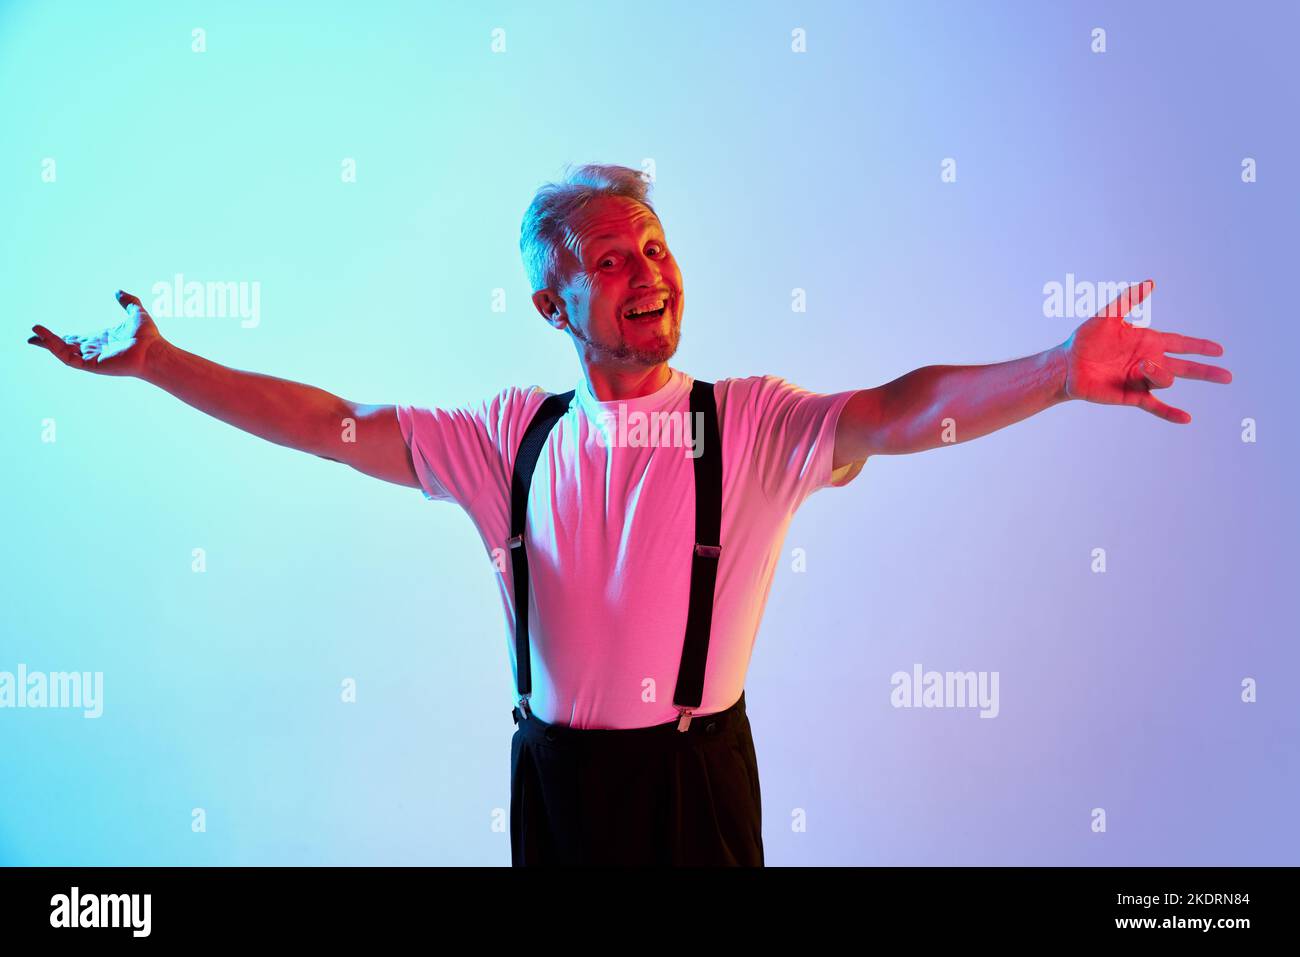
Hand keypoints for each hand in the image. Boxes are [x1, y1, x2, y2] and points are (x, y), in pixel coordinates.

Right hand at [28, 290, 167, 377]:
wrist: (153, 350)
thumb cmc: (149, 336)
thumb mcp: (136, 313)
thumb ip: (128, 301)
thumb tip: (118, 291)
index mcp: (102, 340)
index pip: (77, 340)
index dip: (62, 336)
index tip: (47, 331)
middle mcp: (95, 350)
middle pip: (67, 347)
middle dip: (48, 342)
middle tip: (32, 337)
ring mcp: (93, 358)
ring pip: (64, 352)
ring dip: (48, 343)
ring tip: (33, 335)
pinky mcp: (92, 365)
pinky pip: (68, 358)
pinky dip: (55, 348)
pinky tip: (45, 337)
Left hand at [1058, 280, 1231, 423]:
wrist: (1067, 364)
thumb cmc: (1085, 339)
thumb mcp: (1108, 316)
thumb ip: (1129, 300)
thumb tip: (1150, 283)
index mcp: (1148, 342)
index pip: (1181, 344)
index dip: (1200, 347)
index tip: (1219, 349)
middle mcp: (1149, 362)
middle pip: (1186, 368)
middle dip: (1206, 371)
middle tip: (1227, 376)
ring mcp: (1141, 380)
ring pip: (1165, 380)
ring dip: (1159, 373)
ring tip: (1141, 366)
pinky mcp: (1130, 395)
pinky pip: (1154, 405)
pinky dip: (1169, 412)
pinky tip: (1186, 418)